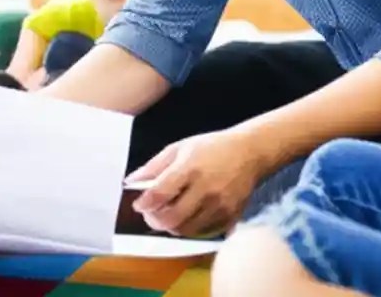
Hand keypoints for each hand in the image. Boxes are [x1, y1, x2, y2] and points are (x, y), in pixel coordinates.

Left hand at [126, 129, 263, 236]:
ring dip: (171, 226)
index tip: (139, 204)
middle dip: (154, 220)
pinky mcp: (230, 216)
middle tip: (151, 214)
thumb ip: (154, 166)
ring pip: (185, 230)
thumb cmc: (212, 147)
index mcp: (190, 168)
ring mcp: (220, 206)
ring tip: (168, 214)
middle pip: (171, 219)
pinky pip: (203, 232)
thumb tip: (130, 181)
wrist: (250, 152)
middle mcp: (206, 189)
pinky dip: (189, 228)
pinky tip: (187, 216)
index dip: (144, 203)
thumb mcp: (180, 147)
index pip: (160, 194)